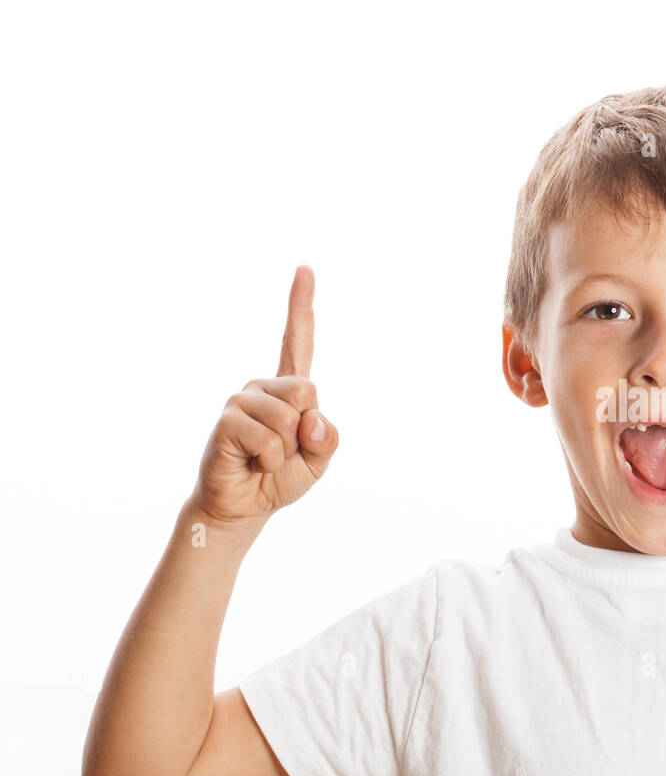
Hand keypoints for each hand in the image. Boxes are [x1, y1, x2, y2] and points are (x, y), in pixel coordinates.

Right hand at [190, 266, 338, 528]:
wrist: (245, 506)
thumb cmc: (281, 477)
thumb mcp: (320, 459)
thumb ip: (328, 438)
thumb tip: (311, 419)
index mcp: (290, 389)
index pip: (297, 340)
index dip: (301, 305)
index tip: (305, 268)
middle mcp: (264, 386)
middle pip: (307, 390)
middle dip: (305, 430)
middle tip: (285, 449)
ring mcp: (242, 400)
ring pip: (288, 417)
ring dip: (286, 449)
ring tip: (266, 457)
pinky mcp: (226, 420)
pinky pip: (267, 437)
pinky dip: (269, 459)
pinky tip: (252, 462)